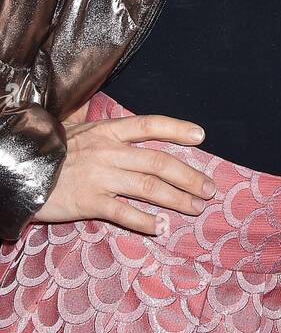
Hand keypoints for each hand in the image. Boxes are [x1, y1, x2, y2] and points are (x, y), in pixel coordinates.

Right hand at [32, 113, 214, 235]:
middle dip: (189, 176)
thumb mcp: (74, 128)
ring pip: (150, 188)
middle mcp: (109, 152)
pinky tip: (162, 228)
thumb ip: (96, 121)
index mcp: (108, 131)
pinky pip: (125, 213)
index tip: (201, 136)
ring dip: (178, 199)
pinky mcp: (90, 202)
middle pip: (159, 162)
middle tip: (209, 189)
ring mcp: (101, 178)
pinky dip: (146, 222)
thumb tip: (99, 104)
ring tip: (196, 207)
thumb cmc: (48, 150)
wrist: (17, 170)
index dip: (178, 129)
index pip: (150, 125)